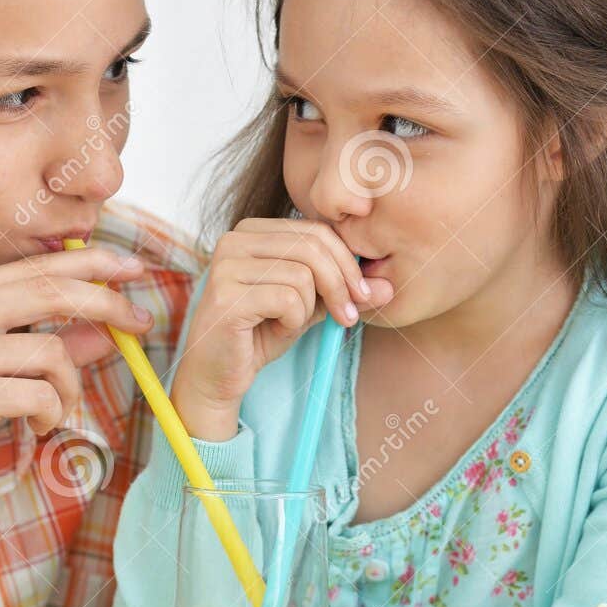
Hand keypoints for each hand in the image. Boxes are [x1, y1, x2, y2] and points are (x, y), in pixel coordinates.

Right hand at [0, 247, 153, 524]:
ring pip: (51, 350)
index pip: (36, 267)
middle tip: (140, 324)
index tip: (134, 269)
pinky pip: (40, 394)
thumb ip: (42, 347)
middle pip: (50, 290)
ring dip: (69, 386)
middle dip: (107, 303)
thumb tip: (106, 332)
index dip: (92, 263)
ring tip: (54, 411)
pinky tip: (35, 428)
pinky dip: (52, 413)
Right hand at [170, 218, 393, 439]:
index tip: (363, 295)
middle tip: (348, 316)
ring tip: (294, 324)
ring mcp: (226, 264)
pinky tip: (276, 329)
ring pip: (302, 273)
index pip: (315, 231)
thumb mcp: (309, 308)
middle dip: (341, 283)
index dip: (347, 261)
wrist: (218, 375)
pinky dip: (293, 320)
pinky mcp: (225, 295)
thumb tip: (389, 288)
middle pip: (312, 246)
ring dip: (311, 307)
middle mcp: (235, 239)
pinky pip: (286, 299)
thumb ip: (343, 292)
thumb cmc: (259, 335)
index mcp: (253, 231)